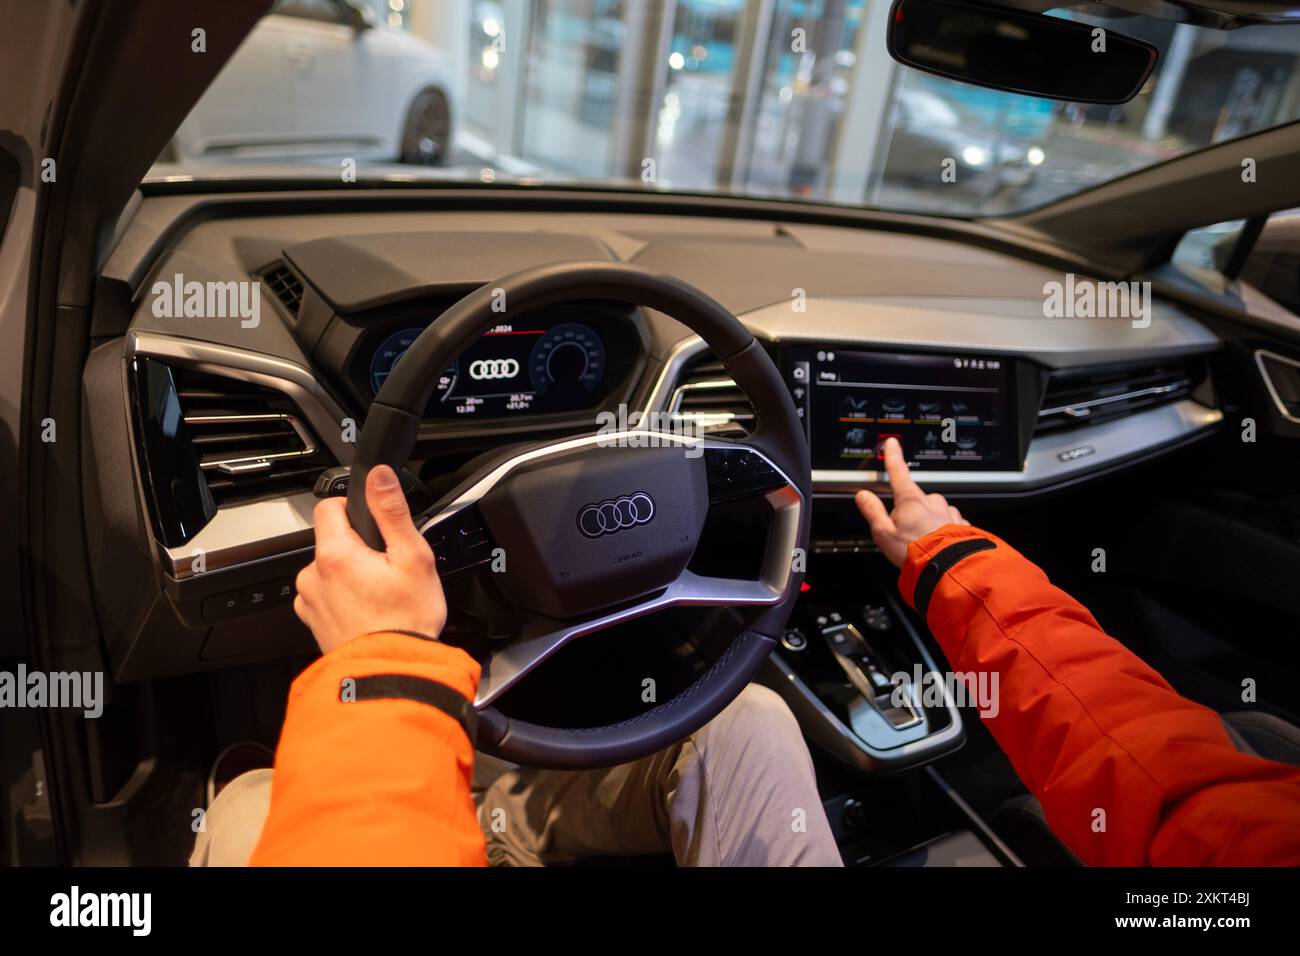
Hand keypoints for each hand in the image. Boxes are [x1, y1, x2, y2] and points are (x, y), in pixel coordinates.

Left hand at [294, 465, 446, 654]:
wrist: (394, 674)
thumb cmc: (406, 621)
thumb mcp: (413, 557)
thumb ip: (391, 511)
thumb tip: (378, 476)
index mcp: (334, 554)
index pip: (328, 506)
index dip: (354, 509)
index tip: (374, 527)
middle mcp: (312, 576)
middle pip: (332, 541)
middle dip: (358, 548)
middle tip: (387, 570)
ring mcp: (310, 601)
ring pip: (329, 570)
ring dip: (350, 575)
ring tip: (380, 596)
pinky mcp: (314, 621)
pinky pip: (326, 596)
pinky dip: (344, 599)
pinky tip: (368, 612)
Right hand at [854, 437, 968, 567]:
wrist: (950, 568)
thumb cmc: (916, 553)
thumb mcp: (884, 534)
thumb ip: (873, 511)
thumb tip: (863, 495)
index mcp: (911, 501)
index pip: (898, 473)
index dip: (894, 457)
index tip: (892, 444)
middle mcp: (933, 502)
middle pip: (917, 500)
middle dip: (911, 513)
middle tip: (906, 536)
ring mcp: (949, 512)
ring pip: (935, 513)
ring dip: (929, 525)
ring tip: (924, 545)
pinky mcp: (962, 525)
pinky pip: (949, 524)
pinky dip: (944, 533)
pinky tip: (939, 547)